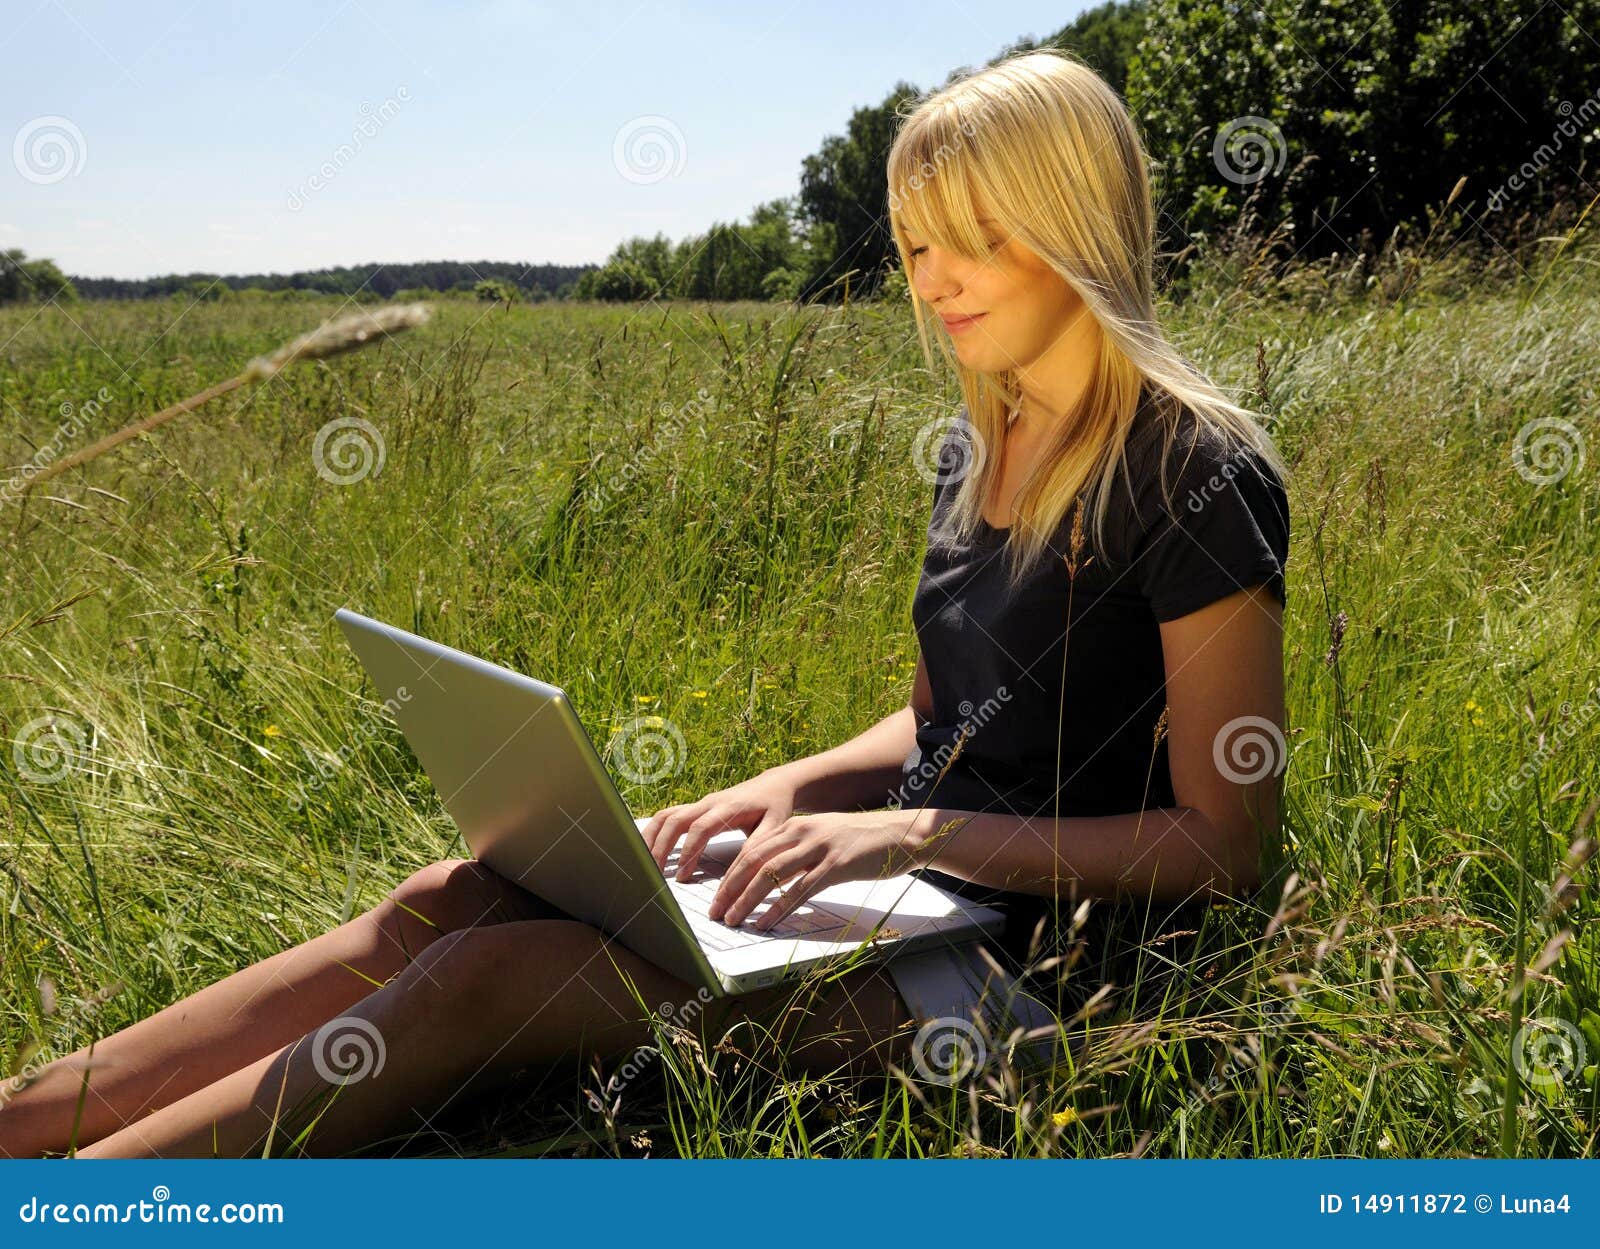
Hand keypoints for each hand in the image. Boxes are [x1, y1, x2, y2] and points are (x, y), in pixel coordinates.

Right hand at [640, 767, 802, 881]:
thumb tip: (741, 872)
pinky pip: (668, 815)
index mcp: (728, 807)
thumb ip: (758, 846)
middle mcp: (709, 802)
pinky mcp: (696, 807)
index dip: (689, 852)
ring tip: (643, 863)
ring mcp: (699, 803)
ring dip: (651, 837)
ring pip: (666, 815)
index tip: (681, 876)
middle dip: (661, 846)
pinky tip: (647, 849)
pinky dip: (654, 831)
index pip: (700, 828)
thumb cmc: (775, 808)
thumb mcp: (775, 827)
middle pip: (674, 820)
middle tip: (653, 873)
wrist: (774, 785)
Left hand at [707, 809, 923, 930]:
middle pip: (753, 861)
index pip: (751, 850)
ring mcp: (819, 848)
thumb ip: (797, 851)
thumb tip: (770, 876)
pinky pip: (799, 890)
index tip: (716, 896)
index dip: (729, 875)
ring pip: (770, 875)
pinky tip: (766, 922)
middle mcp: (802, 833)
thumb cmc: (862, 842)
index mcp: (795, 827)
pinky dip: (778, 909)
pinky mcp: (836, 866)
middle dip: (730, 889)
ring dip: (747, 900)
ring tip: (733, 919)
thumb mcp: (824, 838)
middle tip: (715, 912)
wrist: (901, 835)